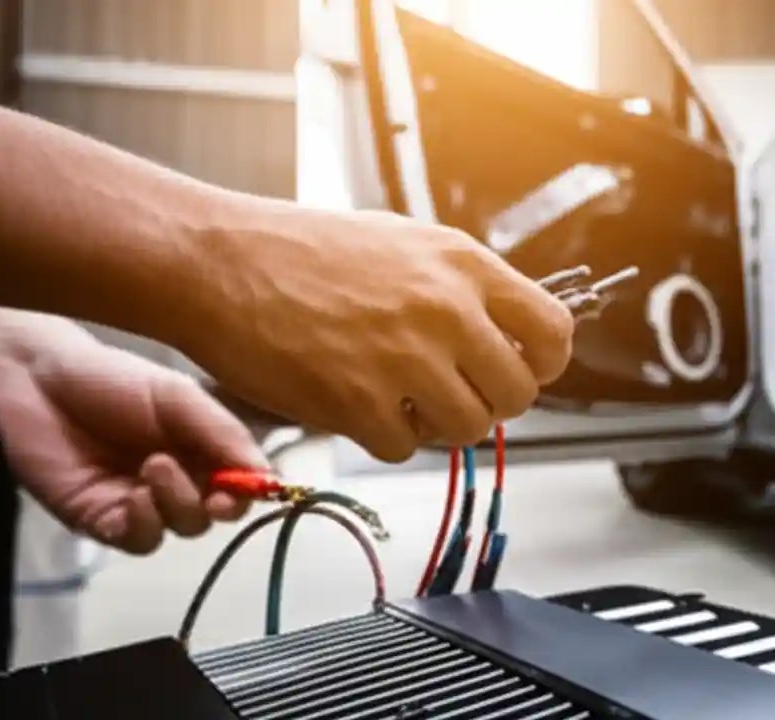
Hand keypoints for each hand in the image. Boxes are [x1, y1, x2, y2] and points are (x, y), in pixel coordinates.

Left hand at [0, 310, 262, 554]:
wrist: (38, 379)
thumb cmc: (113, 378)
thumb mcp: (179, 396)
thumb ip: (224, 432)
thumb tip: (270, 476)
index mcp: (204, 447)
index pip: (243, 482)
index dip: (253, 491)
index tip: (250, 488)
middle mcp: (179, 478)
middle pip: (216, 513)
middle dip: (218, 504)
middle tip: (212, 490)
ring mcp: (141, 502)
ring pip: (181, 528)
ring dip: (178, 506)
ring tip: (155, 468)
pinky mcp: (102, 519)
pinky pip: (138, 539)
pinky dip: (144, 524)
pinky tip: (134, 497)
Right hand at [183, 202, 573, 461]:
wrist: (220, 262)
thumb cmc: (303, 250)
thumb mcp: (405, 242)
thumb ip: (462, 287)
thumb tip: (507, 332)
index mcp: (463, 265)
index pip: (554, 331)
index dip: (543, 363)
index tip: (520, 369)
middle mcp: (446, 310)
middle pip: (519, 394)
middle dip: (491, 402)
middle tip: (454, 392)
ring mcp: (405, 359)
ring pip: (469, 428)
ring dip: (440, 424)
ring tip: (403, 398)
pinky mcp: (360, 403)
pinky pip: (406, 448)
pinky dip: (386, 436)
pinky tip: (358, 402)